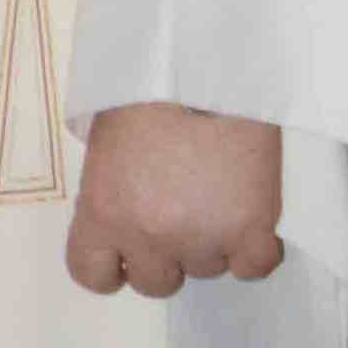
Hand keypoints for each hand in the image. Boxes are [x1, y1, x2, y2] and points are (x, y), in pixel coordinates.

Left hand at [65, 106, 283, 299]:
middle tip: (180, 211)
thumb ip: (109, 195)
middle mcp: (149, 236)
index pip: (92, 275)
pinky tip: (250, 217)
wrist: (205, 65)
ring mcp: (203, 236)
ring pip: (208, 268)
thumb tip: (119, 220)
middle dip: (166, 254)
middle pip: (156, 282)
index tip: (126, 252)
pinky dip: (255, 248)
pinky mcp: (252, 229)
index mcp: (102, 214)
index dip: (112, 266)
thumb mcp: (104, 147)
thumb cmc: (146, 94)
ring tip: (217, 191)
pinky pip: (255, 266)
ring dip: (212, 241)